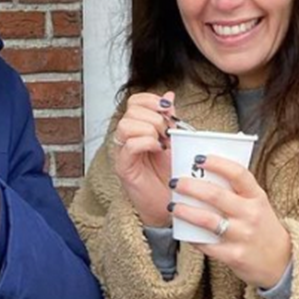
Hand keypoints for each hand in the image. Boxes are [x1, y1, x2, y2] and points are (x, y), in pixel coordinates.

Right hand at [110, 91, 178, 227]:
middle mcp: (127, 138)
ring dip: (149, 129)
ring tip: (162, 142)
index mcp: (139, 127)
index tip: (167, 108)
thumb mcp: (175, 140)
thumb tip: (169, 96)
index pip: (135, 101)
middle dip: (154, 117)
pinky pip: (129, 145)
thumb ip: (170, 119)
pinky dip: (146, 143)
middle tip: (167, 132)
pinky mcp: (123, 167)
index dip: (150, 100)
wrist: (170, 202)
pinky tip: (157, 149)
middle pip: (131, 111)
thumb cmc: (170, 175)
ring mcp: (123, 152)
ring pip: (125, 125)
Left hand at [170, 154, 291, 289]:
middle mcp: (251, 215)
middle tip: (176, 182)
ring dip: (185, 211)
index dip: (217, 163)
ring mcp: (242, 236)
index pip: (238, 174)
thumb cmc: (262, 227)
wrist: (281, 262)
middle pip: (215, 195)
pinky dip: (191, 237)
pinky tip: (182, 230)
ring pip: (206, 220)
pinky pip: (206, 244)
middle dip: (190, 187)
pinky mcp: (234, 256)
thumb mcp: (258, 205)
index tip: (198, 158)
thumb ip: (237, 191)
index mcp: (257, 197)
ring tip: (173, 206)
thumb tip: (204, 173)